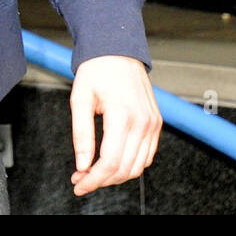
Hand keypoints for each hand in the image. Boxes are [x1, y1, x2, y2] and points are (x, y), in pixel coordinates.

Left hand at [68, 55, 161, 196]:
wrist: (118, 50)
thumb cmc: (97, 70)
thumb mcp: (80, 98)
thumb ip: (81, 134)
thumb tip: (82, 164)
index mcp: (122, 115)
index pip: (110, 162)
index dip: (93, 179)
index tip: (78, 185)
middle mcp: (143, 122)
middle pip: (124, 169)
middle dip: (101, 181)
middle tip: (81, 180)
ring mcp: (153, 124)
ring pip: (138, 167)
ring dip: (115, 176)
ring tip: (93, 172)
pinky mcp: (156, 124)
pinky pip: (147, 156)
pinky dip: (130, 165)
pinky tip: (112, 162)